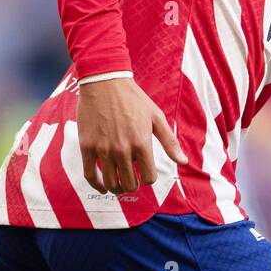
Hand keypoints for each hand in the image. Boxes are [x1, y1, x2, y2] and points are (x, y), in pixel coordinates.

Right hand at [76, 77, 186, 194]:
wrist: (105, 82)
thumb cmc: (134, 98)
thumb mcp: (156, 117)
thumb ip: (170, 142)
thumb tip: (183, 161)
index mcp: (142, 143)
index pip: (149, 178)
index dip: (149, 178)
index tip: (146, 173)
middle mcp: (122, 149)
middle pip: (130, 184)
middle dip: (133, 185)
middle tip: (133, 179)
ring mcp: (103, 149)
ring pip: (111, 183)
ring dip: (117, 187)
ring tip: (120, 183)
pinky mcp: (87, 147)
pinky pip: (89, 175)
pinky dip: (97, 185)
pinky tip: (102, 187)